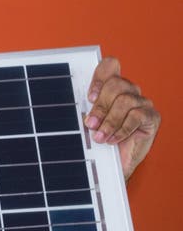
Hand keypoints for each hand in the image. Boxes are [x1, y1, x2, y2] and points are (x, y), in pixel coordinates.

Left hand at [84, 57, 160, 181]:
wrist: (113, 165)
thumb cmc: (101, 140)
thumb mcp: (90, 122)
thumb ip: (87, 110)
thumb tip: (79, 108)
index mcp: (112, 87)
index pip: (110, 65)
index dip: (100, 77)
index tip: (89, 97)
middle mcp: (129, 91)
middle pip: (116, 84)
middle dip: (100, 106)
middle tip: (90, 124)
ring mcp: (142, 103)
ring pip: (125, 101)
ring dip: (109, 121)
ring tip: (100, 137)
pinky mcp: (151, 117)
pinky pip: (136, 116)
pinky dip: (122, 129)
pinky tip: (113, 139)